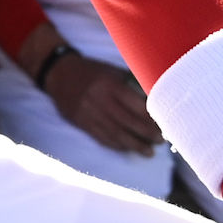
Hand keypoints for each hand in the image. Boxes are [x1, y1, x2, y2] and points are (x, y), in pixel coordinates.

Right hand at [39, 50, 163, 156]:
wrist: (59, 74)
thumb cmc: (92, 71)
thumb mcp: (112, 70)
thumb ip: (132, 81)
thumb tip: (155, 95)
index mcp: (110, 85)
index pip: (136, 105)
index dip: (151, 117)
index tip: (163, 122)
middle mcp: (100, 100)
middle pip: (128, 122)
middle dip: (147, 134)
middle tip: (161, 141)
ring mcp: (90, 114)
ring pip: (116, 134)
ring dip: (135, 145)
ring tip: (149, 152)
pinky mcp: (82, 123)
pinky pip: (103, 138)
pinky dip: (118, 145)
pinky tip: (129, 149)